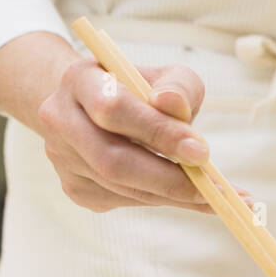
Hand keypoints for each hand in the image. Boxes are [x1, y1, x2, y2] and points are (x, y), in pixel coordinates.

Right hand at [37, 57, 247, 213]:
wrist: (97, 105)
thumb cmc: (141, 89)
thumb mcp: (168, 76)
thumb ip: (179, 87)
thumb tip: (173, 106)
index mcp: (79, 80)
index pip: (113, 109)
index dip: (158, 132)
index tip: (202, 151)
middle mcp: (59, 119)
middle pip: (112, 159)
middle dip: (168, 177)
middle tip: (214, 188)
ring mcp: (62, 158)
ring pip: (119, 186)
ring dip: (171, 195)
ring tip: (216, 198)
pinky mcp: (74, 187)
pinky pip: (122, 200)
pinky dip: (160, 200)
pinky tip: (188, 197)